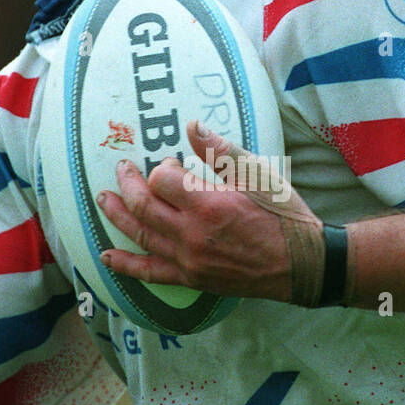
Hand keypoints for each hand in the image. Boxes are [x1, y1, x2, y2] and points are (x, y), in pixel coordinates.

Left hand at [96, 122, 322, 302]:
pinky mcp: (191, 278)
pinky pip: (150, 273)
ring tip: (104, 199)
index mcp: (208, 204)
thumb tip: (193, 126)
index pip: (162, 179)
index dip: (162, 166)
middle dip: (128, 183)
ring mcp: (189, 260)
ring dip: (117, 215)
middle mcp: (192, 234)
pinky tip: (108, 256)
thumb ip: (221, 152)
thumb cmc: (283, 216)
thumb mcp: (258, 175)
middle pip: (142, 206)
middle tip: (122, 169)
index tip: (173, 163)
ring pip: (140, 235)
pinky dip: (126, 265)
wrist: (300, 264)